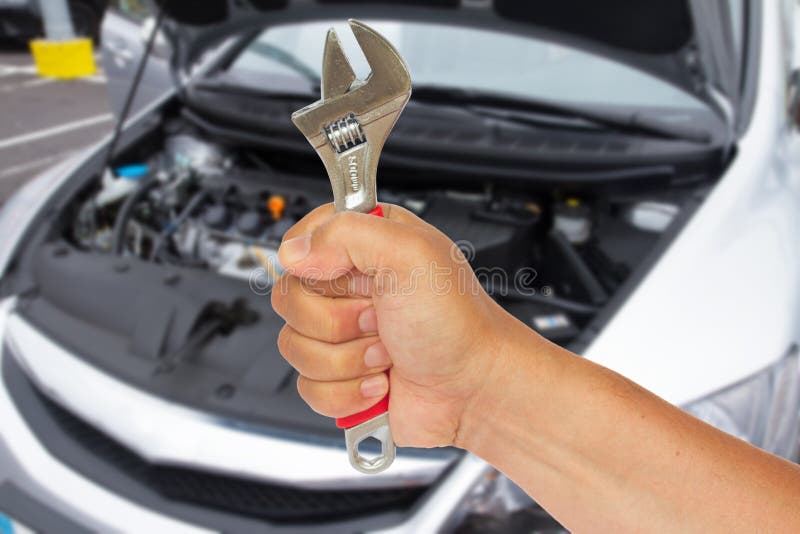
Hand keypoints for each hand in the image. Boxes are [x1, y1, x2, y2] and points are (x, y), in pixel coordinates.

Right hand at [272, 203, 537, 447]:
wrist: (474, 391)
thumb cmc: (458, 325)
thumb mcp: (411, 256)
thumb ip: (347, 235)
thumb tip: (294, 252)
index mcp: (365, 245)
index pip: (300, 241)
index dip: (316, 266)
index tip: (353, 278)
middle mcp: (349, 286)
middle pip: (290, 298)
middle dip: (338, 321)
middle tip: (379, 319)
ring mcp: (342, 333)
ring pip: (294, 346)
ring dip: (346, 359)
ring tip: (387, 352)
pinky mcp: (339, 375)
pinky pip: (308, 386)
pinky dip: (347, 391)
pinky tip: (380, 381)